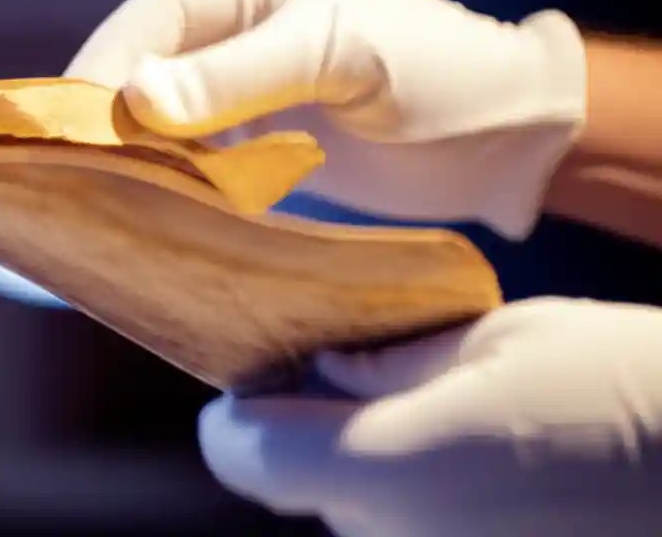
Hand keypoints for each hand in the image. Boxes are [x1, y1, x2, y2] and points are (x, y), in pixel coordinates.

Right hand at [65, 0, 586, 238]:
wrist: (509, 140)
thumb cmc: (437, 71)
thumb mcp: (336, 55)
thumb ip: (237, 75)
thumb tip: (138, 99)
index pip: (161, 12)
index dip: (113, 57)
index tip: (78, 114)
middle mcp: (248, 33)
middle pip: (157, 64)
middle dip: (117, 110)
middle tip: (81, 162)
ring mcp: (257, 90)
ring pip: (174, 116)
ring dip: (144, 152)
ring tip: (110, 192)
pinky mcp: (270, 144)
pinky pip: (205, 159)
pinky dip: (181, 182)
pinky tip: (161, 208)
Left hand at [197, 296, 661, 536]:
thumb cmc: (637, 390)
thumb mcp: (509, 342)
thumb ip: (397, 363)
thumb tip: (329, 369)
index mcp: (390, 469)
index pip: (245, 452)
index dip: (238, 412)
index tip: (257, 377)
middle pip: (307, 487)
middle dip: (320, 431)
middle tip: (364, 374)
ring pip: (365, 519)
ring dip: (379, 472)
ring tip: (452, 423)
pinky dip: (430, 505)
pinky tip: (489, 470)